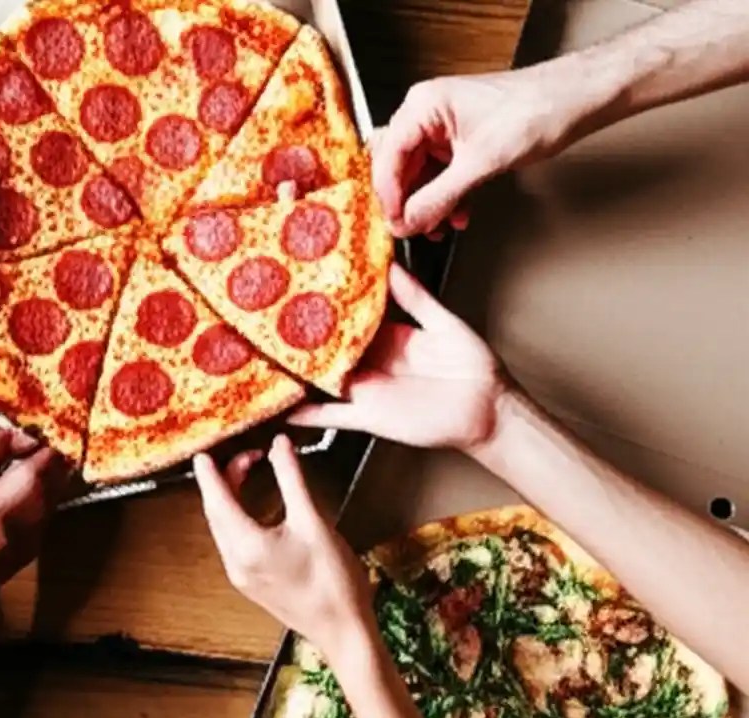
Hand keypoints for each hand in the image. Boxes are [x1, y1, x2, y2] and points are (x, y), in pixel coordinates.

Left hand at [0, 430, 67, 630]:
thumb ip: (20, 492)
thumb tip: (48, 459)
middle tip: (52, 501)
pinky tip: (18, 552)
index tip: (58, 463)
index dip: (30, 445)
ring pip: (1, 497)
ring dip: (27, 509)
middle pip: (0, 468)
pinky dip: (15, 533)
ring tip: (33, 532)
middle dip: (32, 480)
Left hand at [194, 436, 372, 645]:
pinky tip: (255, 506)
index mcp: (248, 546)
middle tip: (244, 455)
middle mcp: (236, 562)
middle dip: (224, 479)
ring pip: (224, 527)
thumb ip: (292, 479)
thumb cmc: (333, 581)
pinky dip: (238, 517)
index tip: (203, 451)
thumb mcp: (313, 521)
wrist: (344, 630)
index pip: (217, 500)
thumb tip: (280, 446)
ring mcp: (241, 575)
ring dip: (230, 498)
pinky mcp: (250, 582)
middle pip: (217, 512)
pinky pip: (233, 542)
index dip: (209, 472)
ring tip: (248, 472)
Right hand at [289, 264, 506, 450]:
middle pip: (330, 347)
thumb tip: (391, 266)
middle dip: (303, 335)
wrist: (489, 410)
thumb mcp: (444, 323)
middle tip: (270, 316)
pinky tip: (283, 410)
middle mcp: (372, 361)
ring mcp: (367, 389)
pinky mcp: (369, 416)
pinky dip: (307, 415)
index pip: (351, 316)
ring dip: (296, 374)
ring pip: (323, 379)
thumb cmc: (474, 368)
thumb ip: (416, 298)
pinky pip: (332, 415)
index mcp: (389, 336)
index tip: (305, 284)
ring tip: (264, 361)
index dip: (329, 303)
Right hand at [374, 66, 588, 237]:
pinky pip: (440, 174)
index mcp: (424, 106)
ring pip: (419, 174)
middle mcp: (427, 113)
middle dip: (408, 201)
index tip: (395, 222)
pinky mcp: (459, 140)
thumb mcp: (481, 163)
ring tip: (437, 226)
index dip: (389, 195)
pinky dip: (446, 196)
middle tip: (412, 228)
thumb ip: (438, 197)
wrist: (575, 102)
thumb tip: (410, 220)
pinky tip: (457, 214)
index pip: (388, 157)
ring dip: (428, 203)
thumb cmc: (536, 110)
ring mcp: (442, 127)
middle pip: (399, 166)